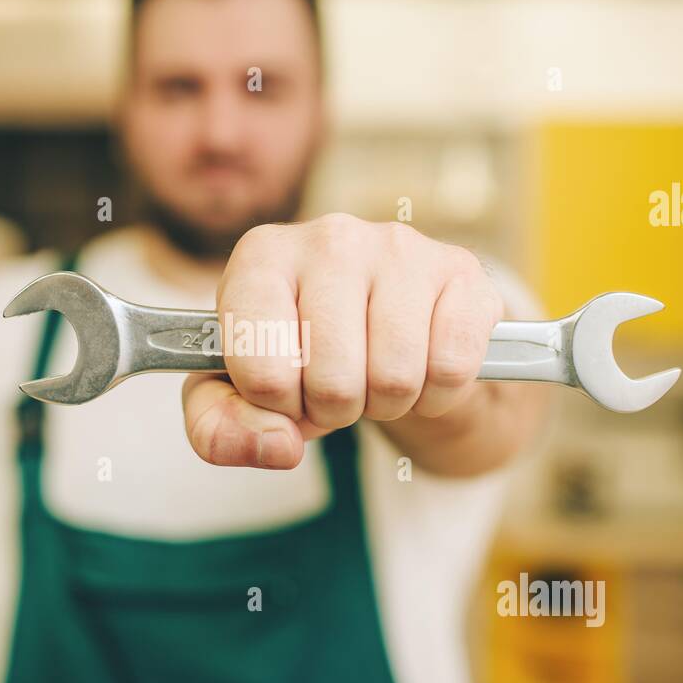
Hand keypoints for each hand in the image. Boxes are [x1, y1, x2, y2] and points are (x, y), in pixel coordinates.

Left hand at [182, 213, 503, 469]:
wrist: (383, 324)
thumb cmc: (298, 354)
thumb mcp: (237, 389)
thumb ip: (220, 427)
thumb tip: (279, 445)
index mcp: (261, 258)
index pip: (262, 370)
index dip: (277, 405)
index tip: (285, 389)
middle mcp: (329, 237)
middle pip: (334, 381)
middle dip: (336, 410)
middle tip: (337, 388)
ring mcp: (399, 247)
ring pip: (396, 378)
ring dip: (387, 404)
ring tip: (374, 377)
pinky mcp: (462, 269)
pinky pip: (452, 368)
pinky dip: (437, 394)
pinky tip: (420, 367)